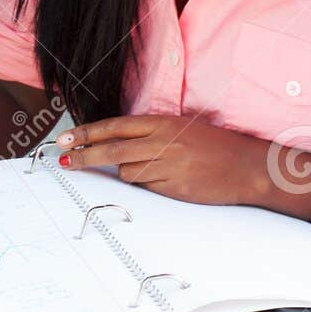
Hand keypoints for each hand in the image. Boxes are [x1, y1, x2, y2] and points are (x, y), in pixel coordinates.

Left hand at [55, 115, 268, 204]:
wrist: (246, 167)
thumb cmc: (214, 147)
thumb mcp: (179, 130)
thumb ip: (147, 135)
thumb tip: (112, 146)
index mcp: (161, 123)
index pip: (114, 126)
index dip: (86, 133)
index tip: (65, 139)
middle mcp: (162, 141)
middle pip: (111, 150)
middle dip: (83, 156)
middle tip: (64, 161)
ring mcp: (167, 165)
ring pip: (128, 172)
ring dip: (129, 173)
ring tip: (157, 170)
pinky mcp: (173, 188)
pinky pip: (147, 187)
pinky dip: (149, 185)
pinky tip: (169, 181)